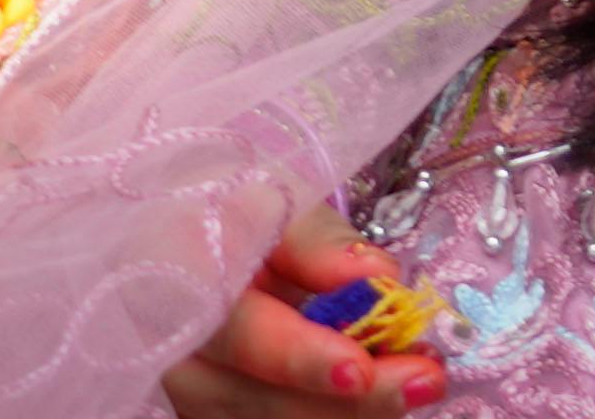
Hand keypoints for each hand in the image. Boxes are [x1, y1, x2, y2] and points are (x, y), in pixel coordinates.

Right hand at [164, 204, 444, 418]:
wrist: (189, 233)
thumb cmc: (234, 207)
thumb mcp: (275, 197)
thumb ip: (320, 242)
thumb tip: (376, 279)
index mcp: (173, 275)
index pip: (233, 331)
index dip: (297, 358)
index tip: (359, 370)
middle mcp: (167, 348)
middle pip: (253, 399)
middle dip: (347, 401)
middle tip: (427, 377)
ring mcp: (182, 393)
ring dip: (347, 414)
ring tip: (418, 381)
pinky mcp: (210, 409)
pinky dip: (327, 414)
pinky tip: (380, 397)